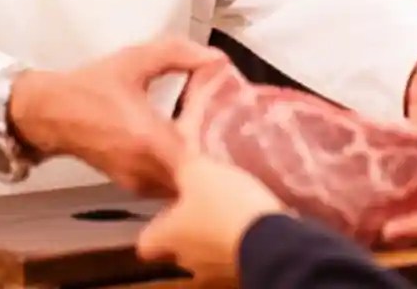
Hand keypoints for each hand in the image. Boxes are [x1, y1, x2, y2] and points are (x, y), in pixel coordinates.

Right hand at [9, 38, 227, 196]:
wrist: (50, 113)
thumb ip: (177, 54)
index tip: (238, 128)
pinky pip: (167, 186)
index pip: (203, 159)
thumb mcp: (134, 60)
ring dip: (199, 170)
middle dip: (217, 159)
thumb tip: (216, 59)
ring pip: (183, 185)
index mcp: (150, 139)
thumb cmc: (91, 85)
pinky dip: (181, 174)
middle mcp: (146, 169)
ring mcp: (138, 182)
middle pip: (198, 177)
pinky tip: (187, 150)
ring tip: (214, 143)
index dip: (226, 147)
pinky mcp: (131, 186)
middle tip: (234, 135)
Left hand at [136, 152, 285, 283]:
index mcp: (168, 236)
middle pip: (177, 248)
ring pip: (206, 253)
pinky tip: (250, 220)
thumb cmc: (224, 204)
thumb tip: (167, 145)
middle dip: (187, 229)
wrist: (271, 240)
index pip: (146, 244)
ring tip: (229, 209)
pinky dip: (238, 241)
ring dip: (214, 235)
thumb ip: (179, 160)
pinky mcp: (242, 271)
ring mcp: (215, 270)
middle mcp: (187, 259)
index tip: (164, 212)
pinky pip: (233, 254)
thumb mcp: (198, 170)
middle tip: (200, 205)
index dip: (153, 228)